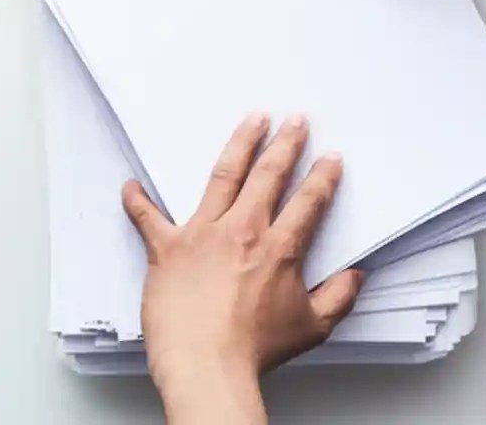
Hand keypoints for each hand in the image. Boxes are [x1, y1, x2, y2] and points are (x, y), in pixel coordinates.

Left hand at [123, 113, 362, 422]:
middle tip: (295, 121)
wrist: (205, 364)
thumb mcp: (311, 328)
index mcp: (279, 249)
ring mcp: (201, 234)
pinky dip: (136, 201)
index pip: (308, 202)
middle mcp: (241, 232)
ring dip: (239, 145)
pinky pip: (146, 217)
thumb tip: (355, 277)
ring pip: (222, 176)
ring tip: (251, 121)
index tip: (330, 157)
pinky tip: (130, 186)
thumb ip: (337, 297)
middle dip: (285, 144)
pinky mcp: (166, 247)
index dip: (322, 177)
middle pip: (268, 175)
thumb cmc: (252, 350)